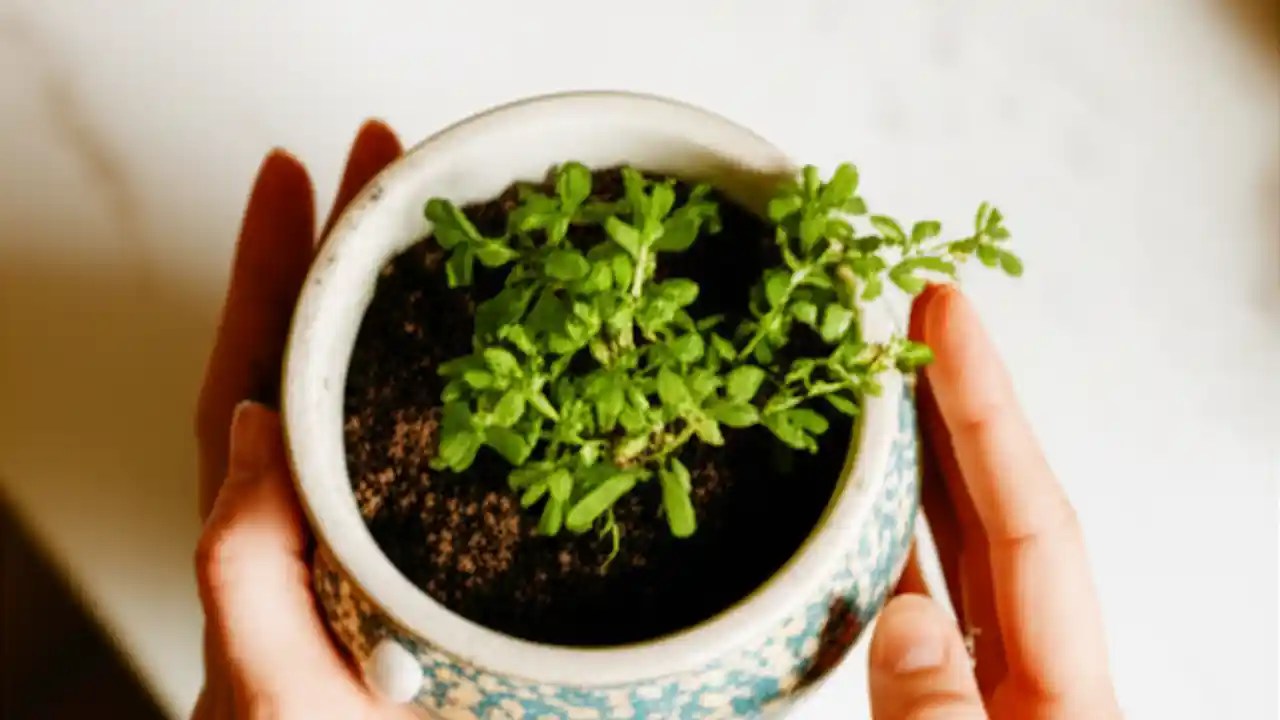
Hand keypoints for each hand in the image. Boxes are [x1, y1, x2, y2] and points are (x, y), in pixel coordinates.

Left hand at [193, 123, 411, 718]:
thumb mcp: (272, 688)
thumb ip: (248, 573)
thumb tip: (257, 431)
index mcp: (267, 539)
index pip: (252, 380)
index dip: (268, 276)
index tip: (294, 181)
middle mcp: (319, 519)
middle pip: (314, 359)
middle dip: (340, 251)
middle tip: (386, 161)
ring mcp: (380, 530)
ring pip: (377, 391)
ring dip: (399, 298)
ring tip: (444, 222)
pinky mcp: (443, 552)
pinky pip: (443, 441)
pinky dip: (465, 377)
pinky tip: (514, 348)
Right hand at [869, 285, 1120, 718]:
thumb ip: (944, 717)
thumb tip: (903, 616)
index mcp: (1068, 697)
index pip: (1030, 517)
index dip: (986, 406)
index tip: (948, 317)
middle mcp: (1036, 678)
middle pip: (1000, 513)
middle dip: (956, 408)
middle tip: (916, 319)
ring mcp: (994, 696)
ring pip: (957, 554)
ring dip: (920, 466)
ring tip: (879, 385)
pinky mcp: (952, 716)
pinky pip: (920, 610)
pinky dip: (890, 548)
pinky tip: (859, 508)